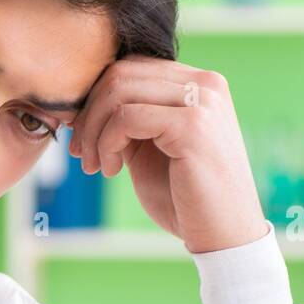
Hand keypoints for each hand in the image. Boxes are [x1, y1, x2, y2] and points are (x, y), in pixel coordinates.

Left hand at [68, 57, 267, 253]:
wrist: (223, 236)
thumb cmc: (186, 199)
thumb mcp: (150, 149)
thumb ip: (128, 120)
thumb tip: (83, 105)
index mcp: (197, 84)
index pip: (131, 68)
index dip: (95, 100)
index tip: (81, 139)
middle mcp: (205, 83)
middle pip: (120, 73)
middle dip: (88, 115)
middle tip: (80, 154)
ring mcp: (202, 101)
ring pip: (119, 91)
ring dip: (93, 132)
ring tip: (94, 165)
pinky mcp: (193, 125)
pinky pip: (126, 117)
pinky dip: (106, 143)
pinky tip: (112, 169)